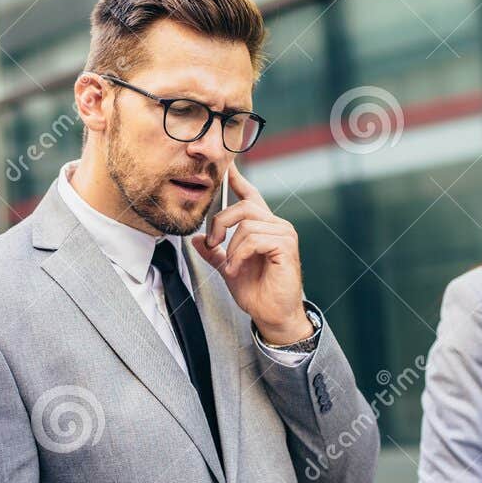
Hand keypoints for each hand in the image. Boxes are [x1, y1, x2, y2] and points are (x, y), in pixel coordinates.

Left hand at [191, 164, 311, 343]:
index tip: (227, 168)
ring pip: (246, 224)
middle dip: (220, 223)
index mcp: (264, 227)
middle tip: (212, 243)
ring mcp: (284, 234)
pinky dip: (239, 255)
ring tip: (231, 267)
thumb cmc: (257, 293)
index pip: (251, 196)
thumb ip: (214, 252)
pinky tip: (237, 270)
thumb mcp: (228, 268)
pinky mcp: (286, 246)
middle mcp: (276, 225)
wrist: (272, 314)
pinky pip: (254, 239)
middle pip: (243, 207)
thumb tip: (195, 240)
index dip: (238, 181)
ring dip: (231, 247)